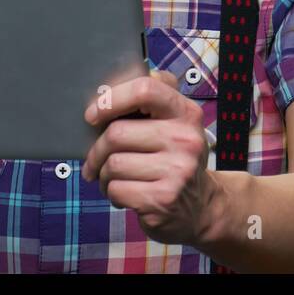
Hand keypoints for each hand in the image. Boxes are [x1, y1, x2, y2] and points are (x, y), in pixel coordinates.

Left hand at [81, 69, 217, 246]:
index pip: (144, 89)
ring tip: (112, 178)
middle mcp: (186, 140)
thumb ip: (151, 97)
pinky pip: (116, 189)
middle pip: (117, 133)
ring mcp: (177, 171)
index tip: (92, 115)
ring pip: (113, 164)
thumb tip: (107, 88)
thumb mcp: (176, 123)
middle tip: (95, 159)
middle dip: (97, 149)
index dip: (111, 99)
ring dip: (103, 174)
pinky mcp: (163, 199)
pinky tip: (124, 194)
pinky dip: (111, 192)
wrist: (201, 206)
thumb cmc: (175, 158)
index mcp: (186, 113)